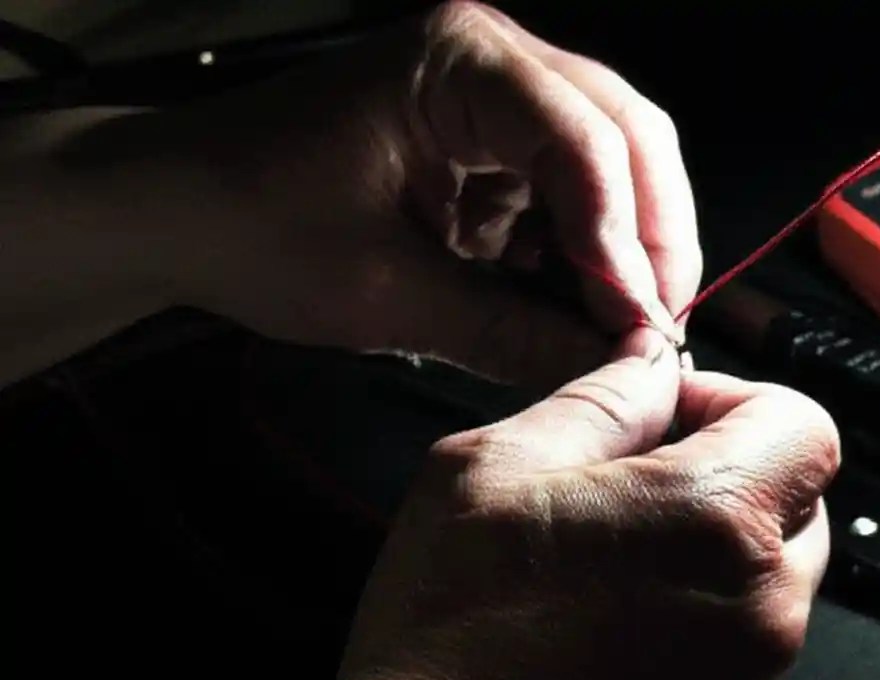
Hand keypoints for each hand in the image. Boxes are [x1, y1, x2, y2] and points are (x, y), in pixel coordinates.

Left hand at [121, 0, 698, 388]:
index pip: (585, 143)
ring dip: (627, 243)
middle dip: (651, 237)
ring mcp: (495, 95)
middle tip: (657, 328)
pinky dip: (584, 247)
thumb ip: (509, 333)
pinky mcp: (489, 139)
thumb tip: (613, 371)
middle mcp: (492, 60)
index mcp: (458, 63)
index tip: (641, 328)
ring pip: (613, 160)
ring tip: (624, 325)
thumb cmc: (250, 226)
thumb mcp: (384, 296)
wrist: (174, 207)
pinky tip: (580, 302)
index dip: (625, 243)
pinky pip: (570, 188)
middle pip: (626, 134)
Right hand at [322, 328, 839, 679]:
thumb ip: (601, 401)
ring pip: (773, 576)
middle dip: (731, 476)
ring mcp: (754, 678)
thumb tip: (653, 363)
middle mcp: (762, 607)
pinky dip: (704, 620)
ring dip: (715, 553)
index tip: (672, 421)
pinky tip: (617, 626)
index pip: (804, 424)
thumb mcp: (495, 468)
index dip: (739, 403)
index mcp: (715, 519)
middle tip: (634, 489)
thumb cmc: (447, 628)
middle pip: (799, 502)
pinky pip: (748, 644)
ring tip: (613, 568)